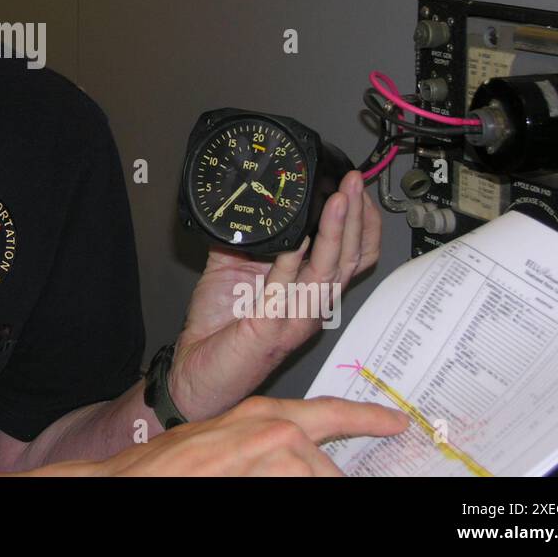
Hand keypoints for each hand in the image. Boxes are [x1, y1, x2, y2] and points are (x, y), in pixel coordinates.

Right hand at [38, 396, 408, 475]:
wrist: (128, 480)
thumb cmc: (166, 470)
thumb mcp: (224, 450)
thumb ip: (264, 453)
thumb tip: (299, 465)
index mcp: (262, 416)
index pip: (329, 412)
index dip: (367, 418)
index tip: (396, 422)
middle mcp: (275, 429)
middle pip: (329, 468)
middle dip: (323, 483)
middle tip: (275, 482)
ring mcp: (274, 454)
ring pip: (320, 480)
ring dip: (306, 489)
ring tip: (251, 484)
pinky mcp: (268, 474)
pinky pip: (303, 490)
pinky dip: (292, 491)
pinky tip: (249, 486)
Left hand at [171, 171, 380, 417]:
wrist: (195, 372)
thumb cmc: (219, 330)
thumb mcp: (233, 270)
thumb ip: (246, 240)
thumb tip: (246, 202)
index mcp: (310, 293)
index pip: (353, 258)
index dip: (362, 224)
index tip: (356, 190)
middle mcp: (311, 306)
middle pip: (350, 260)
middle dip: (356, 217)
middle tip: (353, 184)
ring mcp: (294, 319)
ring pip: (328, 273)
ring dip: (334, 232)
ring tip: (336, 200)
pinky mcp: (269, 328)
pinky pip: (285, 291)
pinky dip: (292, 262)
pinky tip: (296, 239)